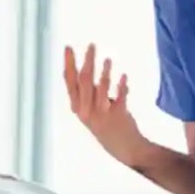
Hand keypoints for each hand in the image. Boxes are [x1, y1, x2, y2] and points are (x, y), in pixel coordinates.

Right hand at [64, 44, 147, 165]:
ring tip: (107, 59)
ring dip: (104, 73)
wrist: (126, 148)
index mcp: (77, 108)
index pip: (69, 82)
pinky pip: (119, 97)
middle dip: (87, 61)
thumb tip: (86, 66)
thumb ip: (89, 92)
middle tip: (92, 45)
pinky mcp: (118, 116)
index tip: (68, 47)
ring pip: (101, 88)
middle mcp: (86, 111)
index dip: (68, 64)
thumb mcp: (91, 111)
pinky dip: (122, 86)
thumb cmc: (107, 128)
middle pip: (84, 81)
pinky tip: (124, 77)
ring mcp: (102, 114)